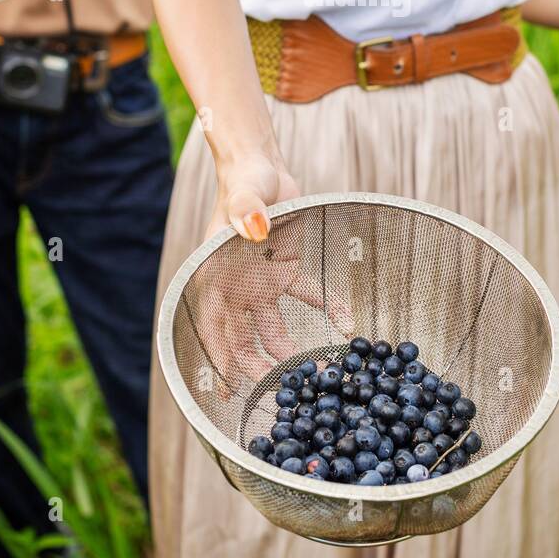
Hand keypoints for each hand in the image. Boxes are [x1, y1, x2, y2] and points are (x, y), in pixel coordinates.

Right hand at [201, 151, 354, 396]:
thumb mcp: (243, 195)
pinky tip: (346, 321)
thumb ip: (246, 212)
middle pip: (241, 338)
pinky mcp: (286, 273)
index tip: (227, 389)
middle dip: (255, 366)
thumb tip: (255, 229)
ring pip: (271, 329)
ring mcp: (260, 284)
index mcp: (215, 275)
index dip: (217, 358)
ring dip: (287, 350)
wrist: (264, 167)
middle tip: (277, 388)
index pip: (212, 324)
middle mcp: (235, 287)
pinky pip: (307, 297)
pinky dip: (326, 308)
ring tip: (310, 372)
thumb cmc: (245, 182)